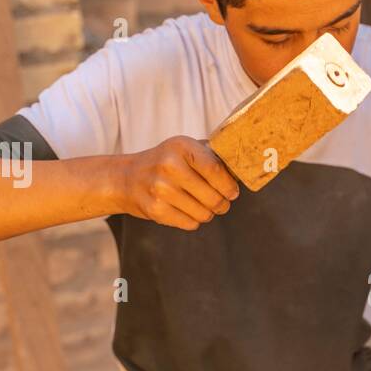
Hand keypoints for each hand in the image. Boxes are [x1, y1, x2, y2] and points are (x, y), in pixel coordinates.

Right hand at [118, 136, 239, 230]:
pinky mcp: (155, 210)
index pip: (216, 171)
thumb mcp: (185, 149)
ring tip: (204, 206)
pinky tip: (187, 210)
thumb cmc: (165, 162)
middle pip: (214, 197)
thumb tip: (242, 168)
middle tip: (221, 203)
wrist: (128, 178)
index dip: (229, 186)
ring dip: (209, 213)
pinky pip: (191, 223)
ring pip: (204, 213)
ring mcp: (160, 189)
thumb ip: (212, 155)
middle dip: (222, 204)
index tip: (233, 192)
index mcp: (181, 147)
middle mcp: (169, 166)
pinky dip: (194, 220)